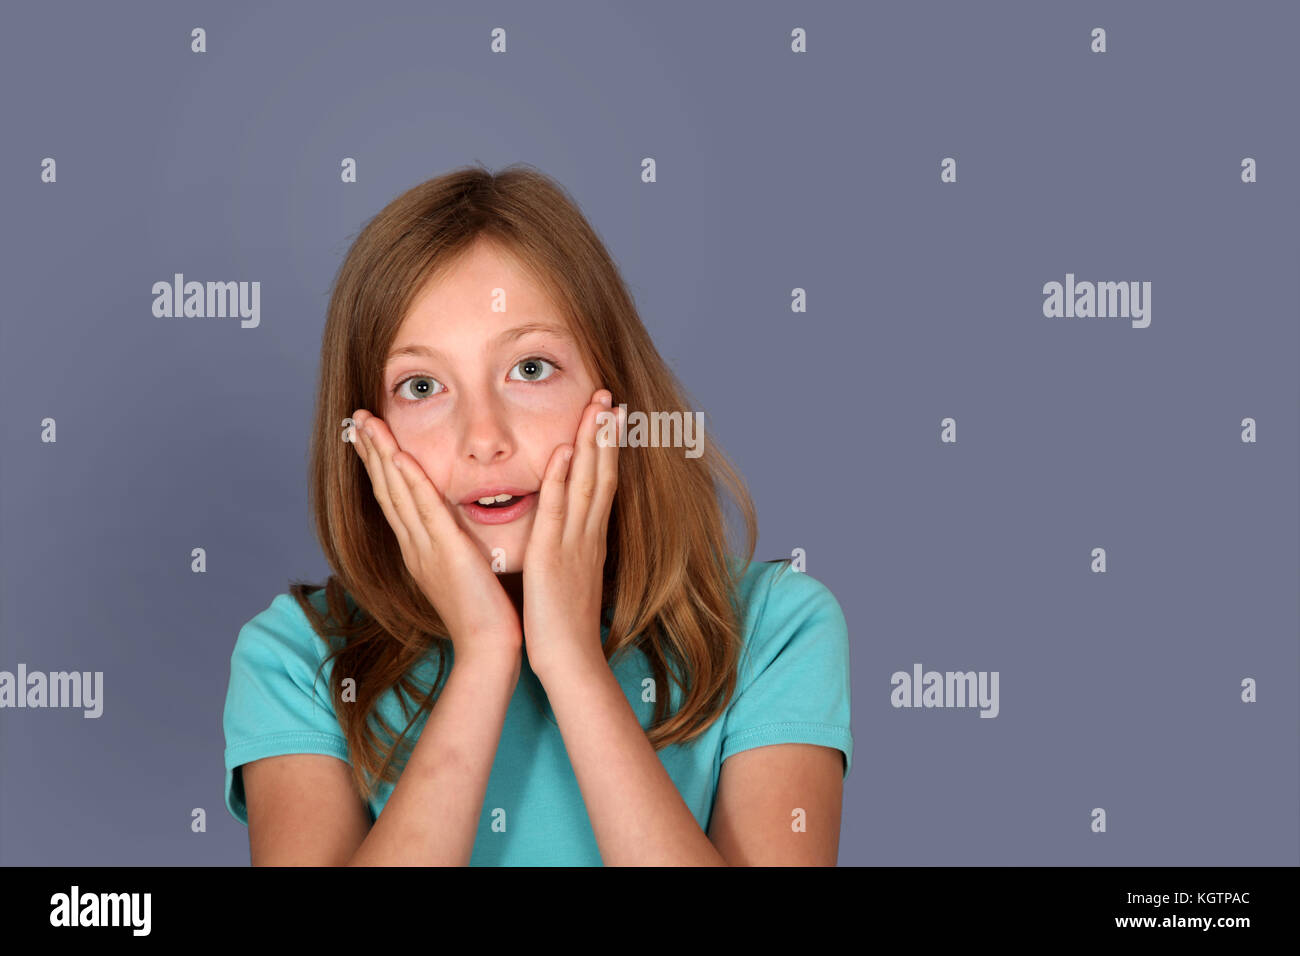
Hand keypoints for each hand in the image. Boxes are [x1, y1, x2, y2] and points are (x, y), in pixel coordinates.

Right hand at [349, 409, 522, 665]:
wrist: (488, 647)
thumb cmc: (484, 613)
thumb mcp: (465, 572)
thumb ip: (458, 547)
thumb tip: (458, 530)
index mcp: (420, 550)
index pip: (396, 499)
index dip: (382, 466)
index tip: (371, 437)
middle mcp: (415, 546)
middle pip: (387, 489)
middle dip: (372, 452)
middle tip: (357, 418)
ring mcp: (426, 548)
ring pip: (398, 492)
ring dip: (381, 455)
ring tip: (365, 423)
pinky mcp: (446, 552)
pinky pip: (424, 509)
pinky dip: (409, 481)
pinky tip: (399, 456)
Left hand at [521, 388, 621, 681]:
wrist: (569, 659)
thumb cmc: (565, 624)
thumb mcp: (573, 577)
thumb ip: (574, 551)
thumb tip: (573, 536)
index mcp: (590, 539)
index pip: (603, 483)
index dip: (608, 448)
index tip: (611, 416)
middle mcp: (588, 534)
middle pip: (602, 473)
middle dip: (606, 433)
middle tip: (610, 396)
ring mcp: (574, 542)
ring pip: (588, 483)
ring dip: (593, 443)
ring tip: (598, 407)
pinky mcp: (553, 555)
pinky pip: (559, 510)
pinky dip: (563, 479)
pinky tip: (566, 451)